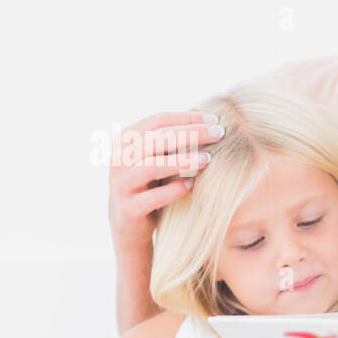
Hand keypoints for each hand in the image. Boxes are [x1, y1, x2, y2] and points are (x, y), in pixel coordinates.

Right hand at [108, 110, 223, 252]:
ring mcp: (120, 185)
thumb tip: (198, 111)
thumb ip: (173, 137)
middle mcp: (118, 160)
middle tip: (218, 134)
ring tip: (208, 159)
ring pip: (150, 166)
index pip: (157, 121)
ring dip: (181, 161)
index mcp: (125, 142)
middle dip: (190, 134)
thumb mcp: (159, 158)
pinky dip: (173, 190)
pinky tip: (192, 184)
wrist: (130, 225)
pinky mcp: (128, 209)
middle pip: (155, 140)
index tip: (214, 120)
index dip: (185, 119)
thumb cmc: (149, 185)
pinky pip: (152, 197)